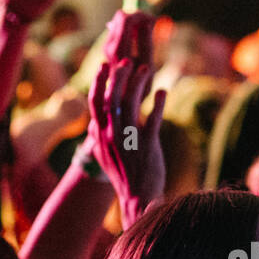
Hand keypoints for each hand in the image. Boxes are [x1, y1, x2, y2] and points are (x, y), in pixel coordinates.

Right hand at [88, 12, 166, 227]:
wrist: (138, 198)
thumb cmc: (123, 176)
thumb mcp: (105, 156)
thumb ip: (99, 138)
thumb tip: (94, 126)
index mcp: (101, 136)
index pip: (95, 103)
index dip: (98, 82)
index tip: (104, 65)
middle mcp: (112, 136)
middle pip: (111, 98)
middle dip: (118, 76)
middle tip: (127, 60)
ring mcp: (130, 140)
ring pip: (131, 105)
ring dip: (138, 84)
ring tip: (146, 69)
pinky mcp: (148, 146)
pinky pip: (154, 120)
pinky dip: (159, 104)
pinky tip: (164, 90)